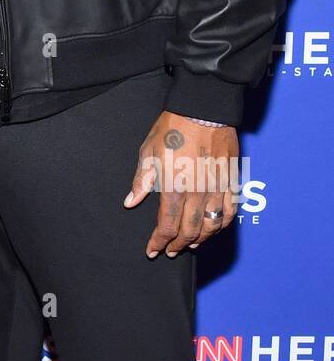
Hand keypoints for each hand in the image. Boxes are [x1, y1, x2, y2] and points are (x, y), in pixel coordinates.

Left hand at [125, 111, 239, 256]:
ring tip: (191, 244)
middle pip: (189, 230)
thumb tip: (130, 202)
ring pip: (211, 225)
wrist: (203, 110)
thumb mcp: (148, 152)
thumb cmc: (172, 128)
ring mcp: (217, 188)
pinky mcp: (231, 181)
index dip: (159, 241)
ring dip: (200, 239)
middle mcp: (197, 192)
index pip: (167, 225)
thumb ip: (142, 181)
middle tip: (171, 250)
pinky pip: (229, 211)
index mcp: (174, 187)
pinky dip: (221, 224)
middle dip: (178, 244)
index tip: (153, 249)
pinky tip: (214, 228)